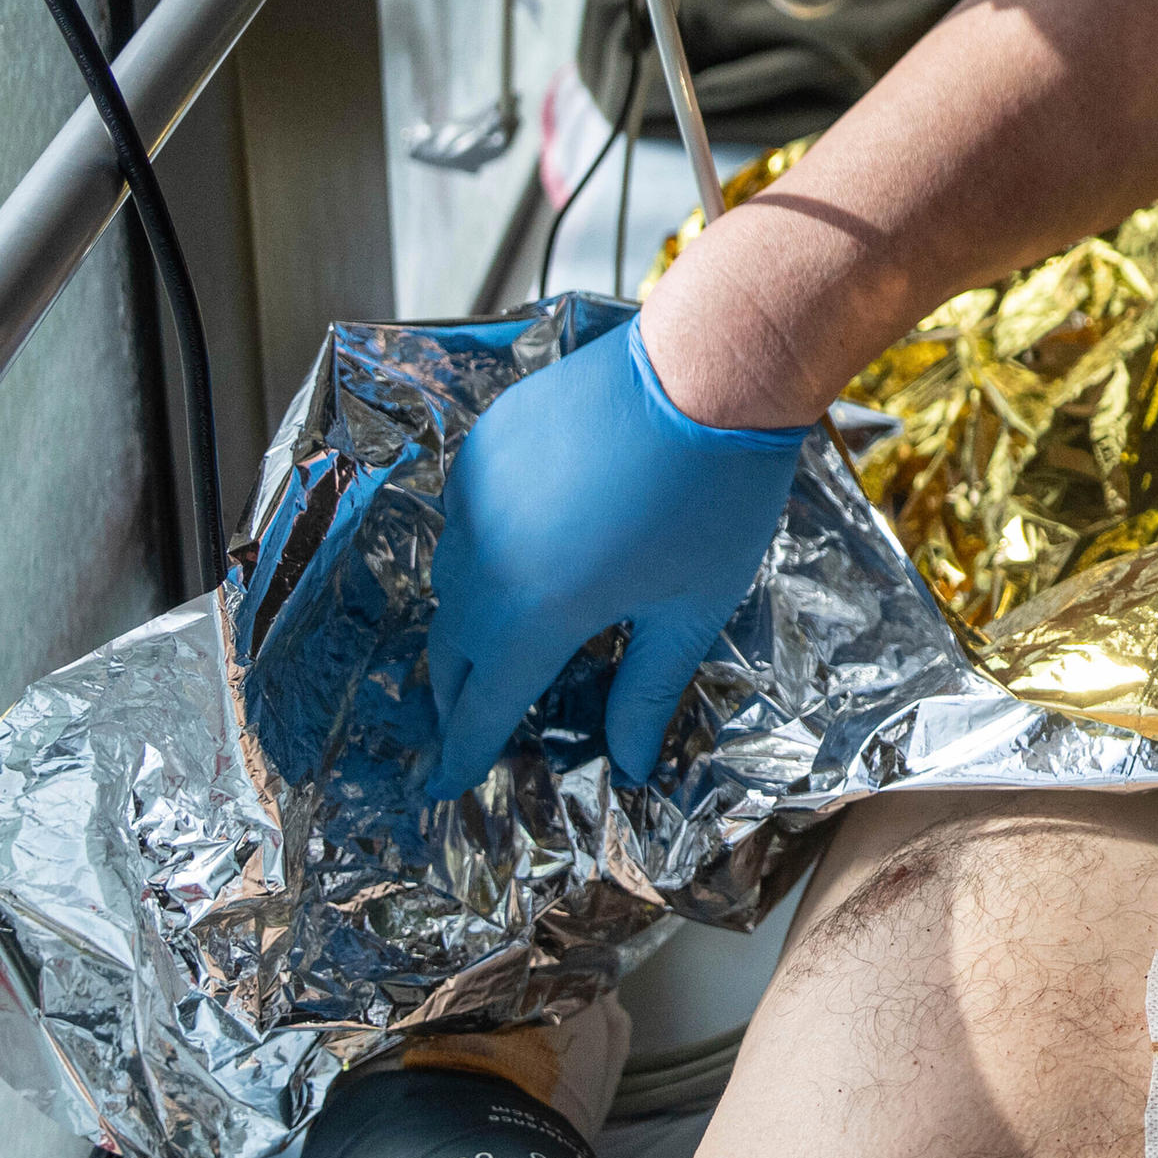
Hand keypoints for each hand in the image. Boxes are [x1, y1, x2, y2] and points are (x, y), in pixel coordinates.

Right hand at [421, 313, 805, 803]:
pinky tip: (520, 551)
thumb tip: (632, 766)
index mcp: (535, 615)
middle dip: (460, 693)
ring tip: (498, 641)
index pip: (482, 706)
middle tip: (471, 719)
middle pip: (453, 650)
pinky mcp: (484, 447)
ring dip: (469, 621)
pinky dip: (480, 549)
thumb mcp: (691, 609)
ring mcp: (476, 497)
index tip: (443, 785)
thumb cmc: (714, 497)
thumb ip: (648, 692)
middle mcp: (486, 560)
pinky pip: (463, 518)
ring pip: (452, 582)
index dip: (462, 752)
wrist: (705, 372)